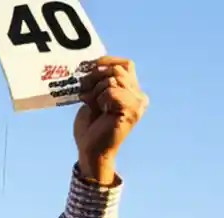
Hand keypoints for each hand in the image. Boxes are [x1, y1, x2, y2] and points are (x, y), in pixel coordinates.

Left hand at [74, 56, 148, 182]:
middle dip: (96, 76)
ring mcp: (138, 103)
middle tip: (84, 90)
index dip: (107, 61)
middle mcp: (139, 96)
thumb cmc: (90, 127)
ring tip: (91, 103)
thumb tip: (95, 62)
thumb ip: (100, 81)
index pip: (125, 64)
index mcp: (131, 91)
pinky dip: (100, 98)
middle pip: (118, 69)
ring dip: (96, 90)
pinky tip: (100, 110)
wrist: (90, 150)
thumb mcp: (94, 97)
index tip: (88, 66)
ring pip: (114, 79)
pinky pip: (112, 91)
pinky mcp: (132, 111)